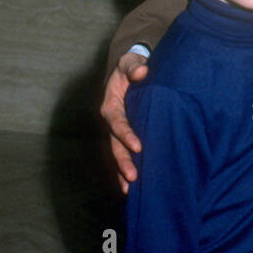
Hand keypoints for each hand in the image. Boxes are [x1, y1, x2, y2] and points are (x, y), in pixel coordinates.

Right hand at [100, 52, 148, 193]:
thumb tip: (141, 72)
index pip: (117, 122)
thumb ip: (134, 66)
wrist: (133, 71)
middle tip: (134, 177)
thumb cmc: (133, 66)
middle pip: (115, 144)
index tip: (138, 146)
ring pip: (118, 154)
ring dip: (123, 171)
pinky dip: (125, 170)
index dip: (126, 134)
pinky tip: (131, 188)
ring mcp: (117, 131)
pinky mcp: (125, 136)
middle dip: (123, 161)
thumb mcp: (131, 62)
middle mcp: (112, 121)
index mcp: (111, 104)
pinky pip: (124, 154)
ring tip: (130, 190)